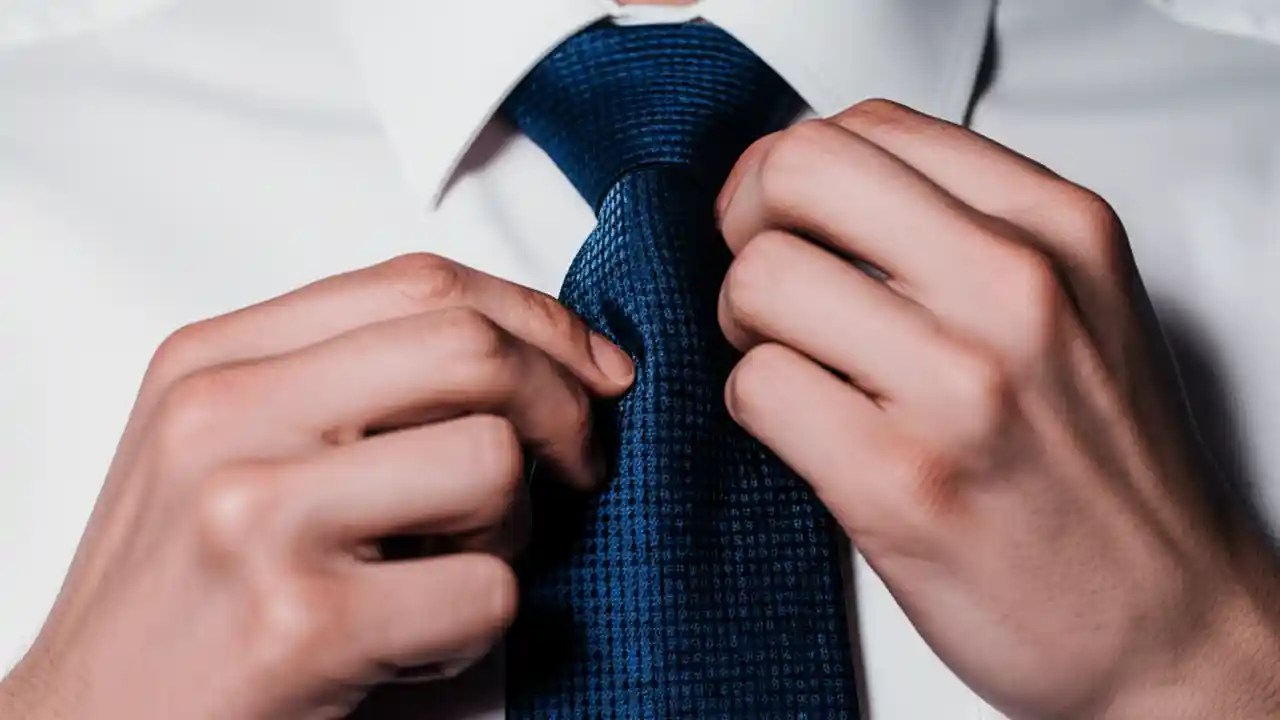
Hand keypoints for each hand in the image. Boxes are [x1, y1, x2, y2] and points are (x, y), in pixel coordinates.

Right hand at [0, 254, 633, 719]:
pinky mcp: (303, 623)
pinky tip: (412, 645)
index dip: (537, 320)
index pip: (420, 283)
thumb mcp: (226, 447)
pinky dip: (478, 626)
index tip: (594, 370)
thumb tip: (531, 353)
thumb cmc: (178, 595)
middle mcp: (226, 419)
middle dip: (563, 406)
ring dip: (509, 530)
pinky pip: (488, 589)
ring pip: (493, 465)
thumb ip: (347, 381)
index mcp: (213, 362)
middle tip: (577, 465)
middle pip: (470, 350)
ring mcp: (259, 517)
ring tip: (444, 572)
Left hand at [716, 100, 1279, 718]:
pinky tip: (804, 431)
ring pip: (761, 279)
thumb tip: (814, 192)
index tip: (787, 220)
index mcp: (1058, 228)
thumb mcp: (1078, 304)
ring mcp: (959, 385)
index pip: (869, 126)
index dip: (794, 170)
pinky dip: (755, 406)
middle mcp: (1013, 288)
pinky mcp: (899, 481)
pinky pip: (756, 388)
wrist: (1170, 620)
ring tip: (789, 364)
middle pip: (798, 172)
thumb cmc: (1106, 467)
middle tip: (765, 284)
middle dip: (747, 223)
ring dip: (745, 326)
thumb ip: (966, 229)